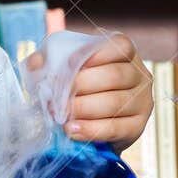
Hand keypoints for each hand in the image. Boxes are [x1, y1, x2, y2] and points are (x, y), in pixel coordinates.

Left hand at [35, 32, 152, 148]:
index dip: (93, 54)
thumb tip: (35, 63)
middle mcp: (139, 74)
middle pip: (114, 75)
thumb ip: (50, 60)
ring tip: (60, 115)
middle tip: (57, 96)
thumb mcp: (64, 68)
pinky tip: (71, 130)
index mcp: (124, 53)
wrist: (91, 122)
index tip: (67, 65)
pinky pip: (115, 128)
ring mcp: (142, 101)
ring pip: (114, 103)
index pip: (118, 46)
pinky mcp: (138, 126)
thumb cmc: (78, 88)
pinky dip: (90, 129)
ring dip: (83, 109)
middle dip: (81, 85)